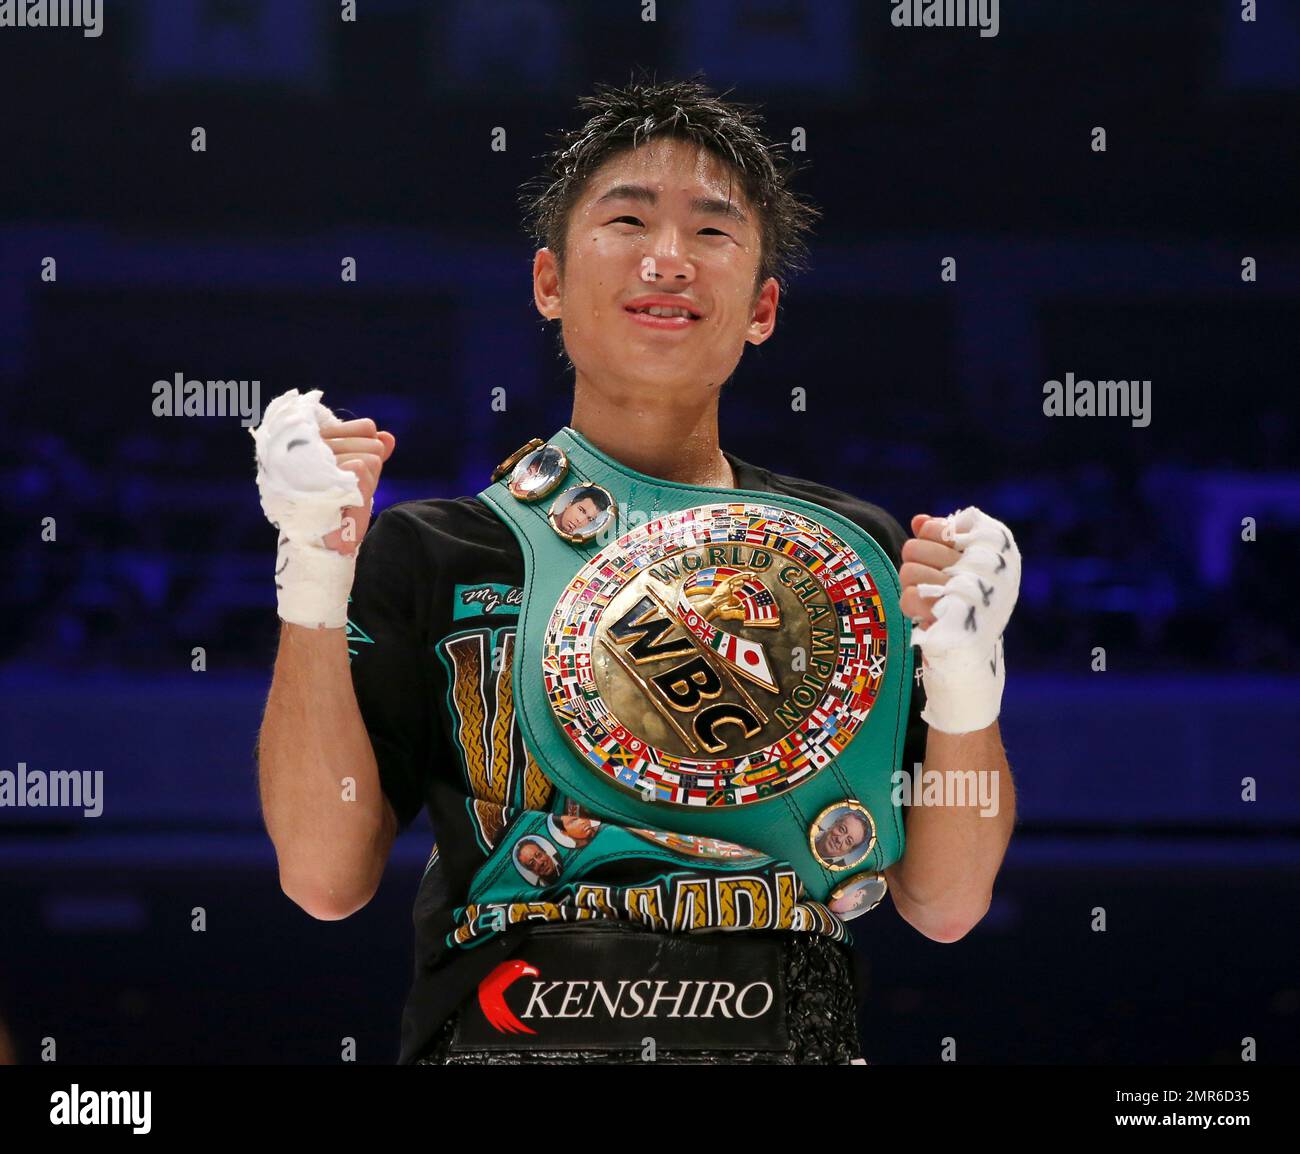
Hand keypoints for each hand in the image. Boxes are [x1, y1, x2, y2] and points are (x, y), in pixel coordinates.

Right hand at [319, 418, 395, 554]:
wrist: (325, 541)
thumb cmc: (339, 506)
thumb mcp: (359, 476)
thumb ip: (373, 453)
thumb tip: (388, 437)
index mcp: (322, 440)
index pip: (367, 427)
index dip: (372, 450)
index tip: (355, 471)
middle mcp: (315, 444)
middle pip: (373, 444)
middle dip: (370, 471)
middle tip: (349, 488)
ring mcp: (317, 458)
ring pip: (370, 457)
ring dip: (366, 482)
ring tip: (345, 495)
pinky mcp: (321, 471)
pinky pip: (361, 465)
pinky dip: (362, 486)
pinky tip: (346, 499)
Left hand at [898, 506, 1021, 733]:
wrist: (972, 663)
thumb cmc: (962, 608)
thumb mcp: (958, 569)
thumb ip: (942, 540)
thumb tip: (920, 520)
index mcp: (1000, 550)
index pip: (940, 528)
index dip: (929, 544)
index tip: (944, 564)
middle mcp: (993, 568)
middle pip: (915, 547)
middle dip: (915, 568)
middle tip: (933, 588)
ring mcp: (976, 593)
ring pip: (908, 571)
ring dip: (912, 589)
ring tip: (933, 603)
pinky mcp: (957, 620)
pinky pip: (910, 597)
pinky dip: (912, 608)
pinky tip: (928, 617)